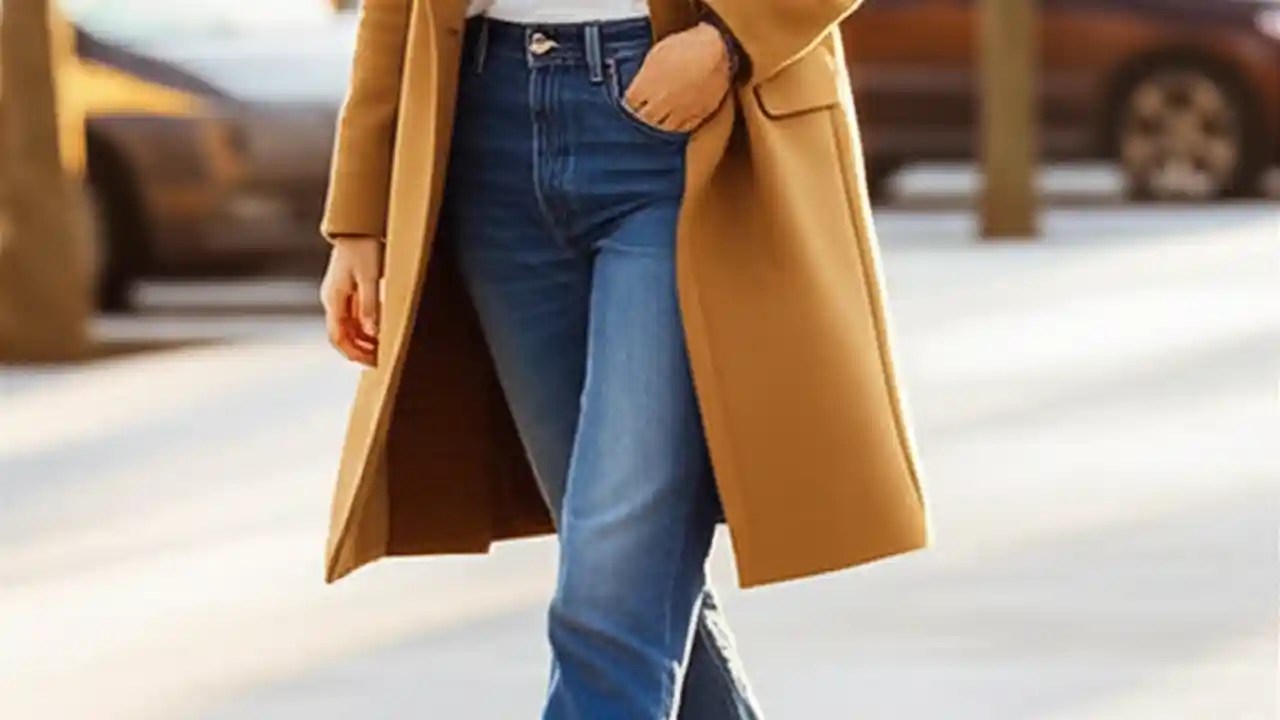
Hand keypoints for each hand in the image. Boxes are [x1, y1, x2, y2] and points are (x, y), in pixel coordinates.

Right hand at [320, 237, 382, 366]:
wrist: (357, 226)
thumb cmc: (363, 248)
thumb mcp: (369, 278)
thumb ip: (369, 306)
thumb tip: (372, 332)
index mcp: (333, 299)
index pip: (337, 337)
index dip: (353, 353)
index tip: (371, 362)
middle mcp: (331, 300)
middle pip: (341, 335)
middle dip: (359, 350)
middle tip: (380, 360)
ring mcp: (338, 296)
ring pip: (347, 327)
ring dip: (362, 340)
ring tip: (382, 349)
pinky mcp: (346, 291)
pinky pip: (352, 316)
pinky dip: (364, 328)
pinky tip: (379, 332)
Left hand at [625, 22, 732, 133]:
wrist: (716, 49)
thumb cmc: (686, 45)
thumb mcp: (657, 54)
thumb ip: (644, 74)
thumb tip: (639, 85)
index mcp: (646, 86)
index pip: (629, 104)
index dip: (631, 101)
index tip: (632, 100)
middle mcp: (660, 103)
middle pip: (644, 119)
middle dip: (642, 114)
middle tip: (644, 110)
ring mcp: (679, 112)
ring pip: (662, 127)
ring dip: (659, 122)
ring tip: (660, 116)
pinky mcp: (697, 115)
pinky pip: (682, 128)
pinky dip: (676, 125)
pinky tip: (676, 118)